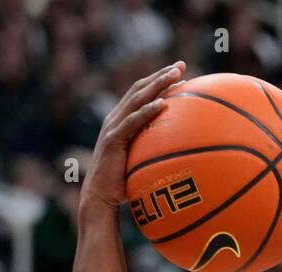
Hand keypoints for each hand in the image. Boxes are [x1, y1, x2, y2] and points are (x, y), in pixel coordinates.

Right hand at [80, 61, 185, 211]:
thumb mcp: (139, 160)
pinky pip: (132, 123)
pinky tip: (163, 104)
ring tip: (175, 76)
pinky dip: (147, 111)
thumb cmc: (122, 183)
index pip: (141, 93)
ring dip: (157, 85)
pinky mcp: (113, 140)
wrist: (100, 196)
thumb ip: (152, 149)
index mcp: (121, 120)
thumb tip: (177, 152)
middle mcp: (115, 118)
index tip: (179, 72)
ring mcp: (113, 127)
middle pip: (139, 89)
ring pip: (137, 100)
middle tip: (181, 65)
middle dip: (160, 75)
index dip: (158, 80)